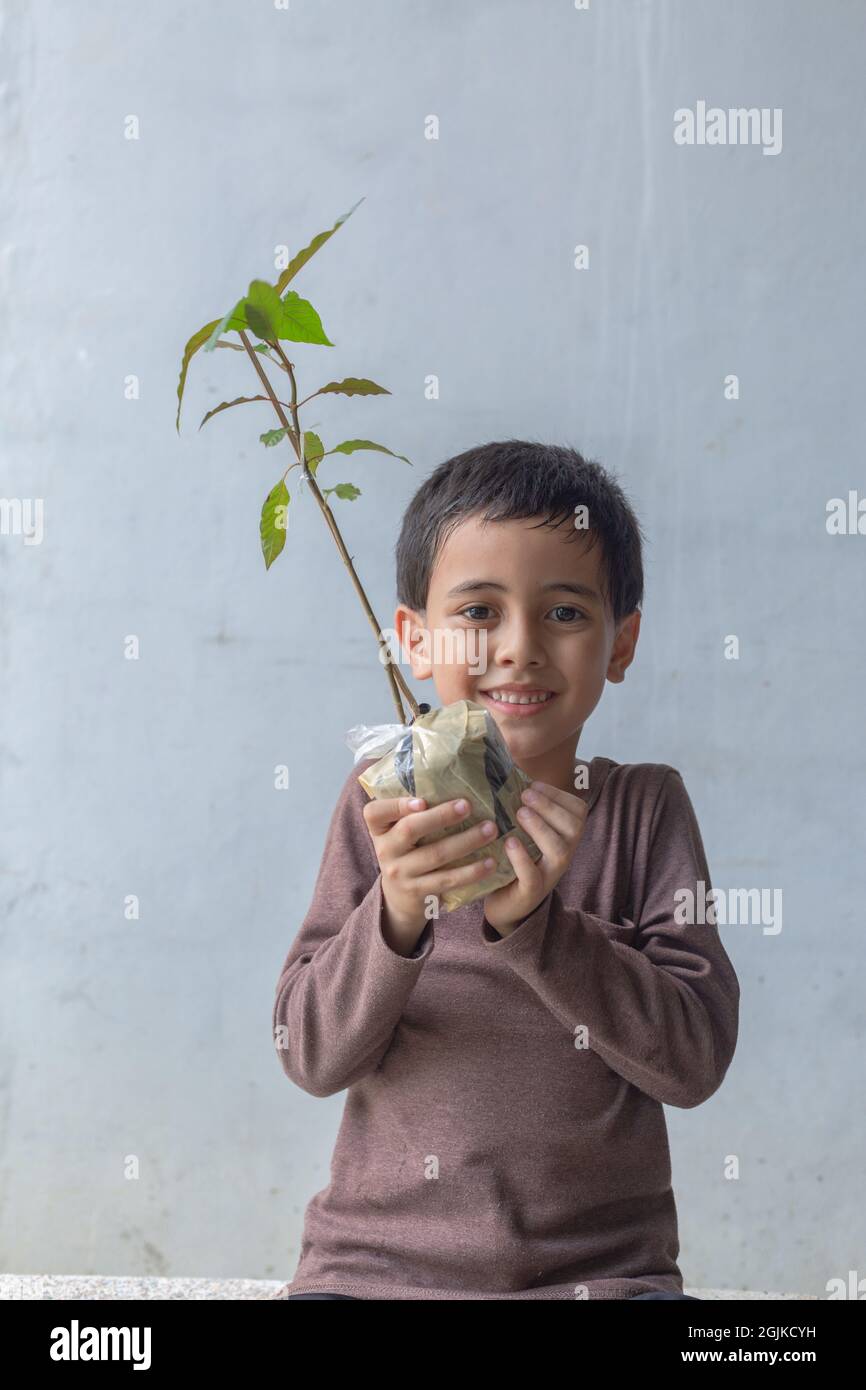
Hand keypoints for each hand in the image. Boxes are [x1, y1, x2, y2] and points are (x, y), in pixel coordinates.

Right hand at [363, 793, 499, 948]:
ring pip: (436, 855)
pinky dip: (471, 871)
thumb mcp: (397, 831)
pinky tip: (490, 862)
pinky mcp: (418, 892)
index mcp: (379, 829)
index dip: (397, 805)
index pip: (375, 813)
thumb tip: (449, 776)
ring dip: (466, 841)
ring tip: (490, 830)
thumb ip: (411, 810)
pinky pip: (448, 880)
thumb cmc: (406, 851)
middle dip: (441, 816)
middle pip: (410, 829)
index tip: (422, 801)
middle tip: (468, 805)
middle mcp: (385, 850)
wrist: (399, 898)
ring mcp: (400, 873)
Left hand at [482, 782, 588, 936]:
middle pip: (573, 828)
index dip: (558, 795)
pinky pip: (533, 876)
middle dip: (551, 807)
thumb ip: (522, 804)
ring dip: (540, 828)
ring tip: (520, 813)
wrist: (503, 903)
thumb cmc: (512, 858)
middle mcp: (562, 854)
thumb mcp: (522, 829)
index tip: (533, 784)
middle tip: (525, 795)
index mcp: (564, 837)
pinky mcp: (531, 893)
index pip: (577, 811)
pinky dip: (522, 857)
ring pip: (559, 851)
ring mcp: (549, 875)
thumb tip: (505, 766)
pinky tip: (509, 841)